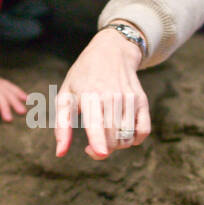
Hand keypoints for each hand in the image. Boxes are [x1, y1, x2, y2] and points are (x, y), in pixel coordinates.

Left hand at [54, 27, 151, 159]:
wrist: (112, 51)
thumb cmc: (82, 76)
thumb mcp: (65, 95)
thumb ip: (61, 125)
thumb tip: (60, 153)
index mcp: (90, 95)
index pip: (96, 122)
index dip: (99, 140)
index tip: (101, 153)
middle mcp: (112, 96)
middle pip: (112, 135)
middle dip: (103, 150)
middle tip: (93, 147)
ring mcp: (129, 98)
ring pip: (127, 136)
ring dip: (117, 146)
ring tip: (107, 137)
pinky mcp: (142, 100)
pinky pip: (143, 130)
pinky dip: (135, 140)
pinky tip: (123, 135)